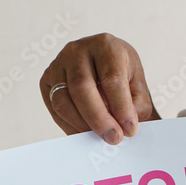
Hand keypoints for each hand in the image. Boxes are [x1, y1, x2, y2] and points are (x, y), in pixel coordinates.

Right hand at [39, 33, 157, 143]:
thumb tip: (125, 128)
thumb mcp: (138, 86)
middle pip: (82, 87)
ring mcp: (58, 64)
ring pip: (63, 101)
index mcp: (106, 46)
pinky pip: (54, 109)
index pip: (111, 78)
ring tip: (101, 137)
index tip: (130, 130)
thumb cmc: (124, 76)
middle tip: (113, 138)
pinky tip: (87, 134)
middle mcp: (78, 50)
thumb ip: (136, 106)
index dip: (121, 107)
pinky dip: (71, 126)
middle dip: (99, 118)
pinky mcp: (47, 81)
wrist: (105, 66)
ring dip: (83, 125)